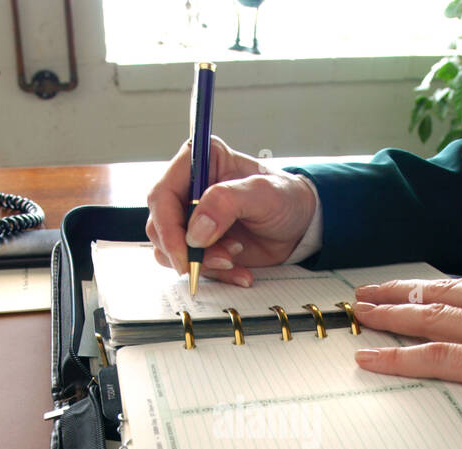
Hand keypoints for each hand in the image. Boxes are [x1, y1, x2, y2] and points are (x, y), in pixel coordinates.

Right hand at [146, 136, 316, 286]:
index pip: (162, 195)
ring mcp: (191, 219)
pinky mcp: (199, 244)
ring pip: (170, 250)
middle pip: (160, 226)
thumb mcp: (263, 193)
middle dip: (187, 250)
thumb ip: (227, 203)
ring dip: (202, 263)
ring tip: (235, 258)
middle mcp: (187, 189)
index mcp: (197, 162)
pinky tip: (239, 269)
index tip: (185, 252)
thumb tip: (195, 230)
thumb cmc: (286, 198)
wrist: (301, 225)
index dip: (168, 227)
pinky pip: (190, 265)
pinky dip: (214, 273)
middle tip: (220, 259)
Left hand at [351, 279, 461, 447]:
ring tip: (359, 314)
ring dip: (389, 315)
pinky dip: (397, 356)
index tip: (410, 289)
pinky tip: (371, 357)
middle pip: (443, 294)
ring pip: (431, 318)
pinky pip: (436, 357)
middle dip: (400, 292)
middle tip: (367, 292)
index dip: (435, 289)